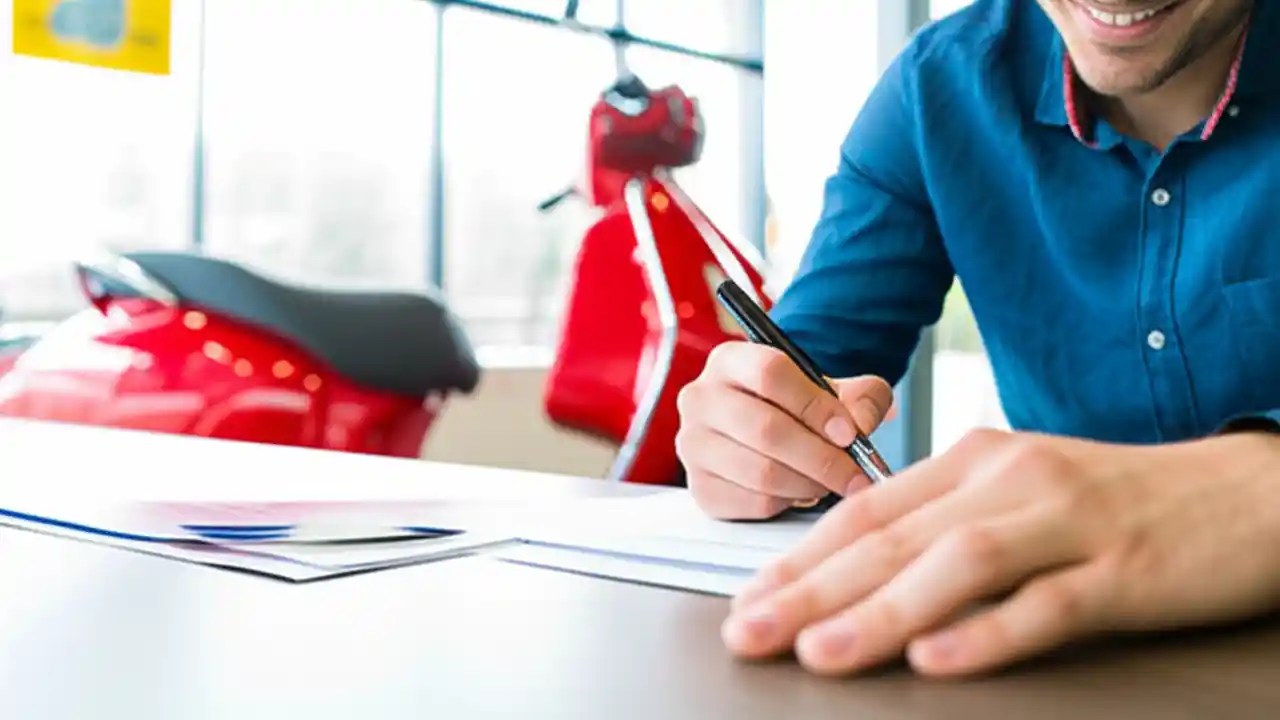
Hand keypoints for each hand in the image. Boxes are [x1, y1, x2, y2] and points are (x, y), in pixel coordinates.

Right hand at [675, 342, 894, 520]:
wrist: (763, 433)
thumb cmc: (796, 408)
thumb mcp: (835, 389)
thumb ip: (862, 398)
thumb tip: (860, 426)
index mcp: (730, 360)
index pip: (769, 373)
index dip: (815, 405)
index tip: (848, 433)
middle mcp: (701, 399)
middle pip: (766, 429)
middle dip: (822, 458)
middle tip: (853, 474)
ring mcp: (693, 445)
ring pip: (761, 472)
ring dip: (808, 484)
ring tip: (829, 482)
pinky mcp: (699, 487)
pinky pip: (752, 502)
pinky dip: (787, 502)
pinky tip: (799, 491)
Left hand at [720, 428, 1279, 677]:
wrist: (1243, 491)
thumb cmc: (1116, 497)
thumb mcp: (1017, 491)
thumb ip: (943, 521)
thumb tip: (858, 573)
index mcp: (975, 460)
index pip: (868, 510)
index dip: (801, 556)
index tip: (747, 597)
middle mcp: (1011, 480)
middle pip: (895, 538)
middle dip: (811, 589)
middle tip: (750, 632)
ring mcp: (1069, 522)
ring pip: (958, 565)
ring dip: (881, 611)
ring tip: (819, 651)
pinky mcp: (1125, 569)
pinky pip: (1049, 604)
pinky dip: (990, 633)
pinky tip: (940, 659)